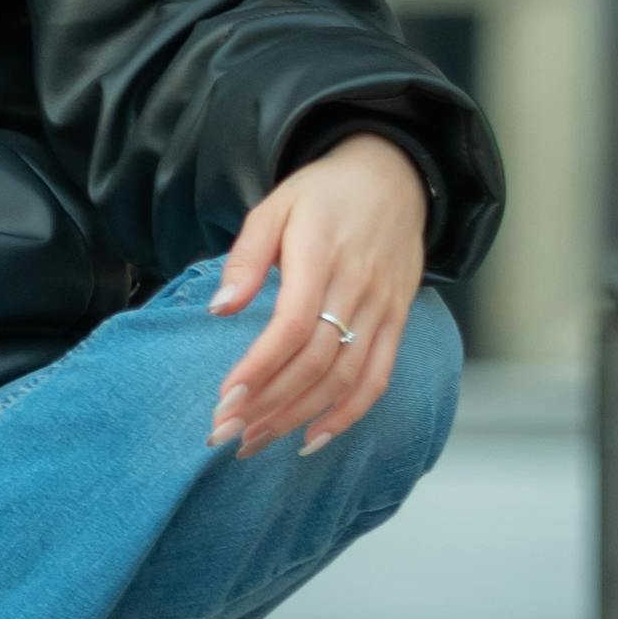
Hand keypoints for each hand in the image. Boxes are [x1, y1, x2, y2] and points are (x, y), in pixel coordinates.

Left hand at [209, 132, 431, 454]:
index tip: (225, 400)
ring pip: (344, 378)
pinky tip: (313, 437)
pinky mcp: (398, 322)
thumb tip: (219, 309)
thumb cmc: (322, 195)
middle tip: (227, 434)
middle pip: (315, 362)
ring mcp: (382, 308)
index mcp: (321, 256)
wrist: (392, 177)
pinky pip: (378, 378)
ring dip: (298, 416)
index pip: (291, 326)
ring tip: (256, 441)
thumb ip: (246, 258)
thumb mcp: (274, 207)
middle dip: (268, 404)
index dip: (259, 368)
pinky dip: (348, 414)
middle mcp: (356, 287)